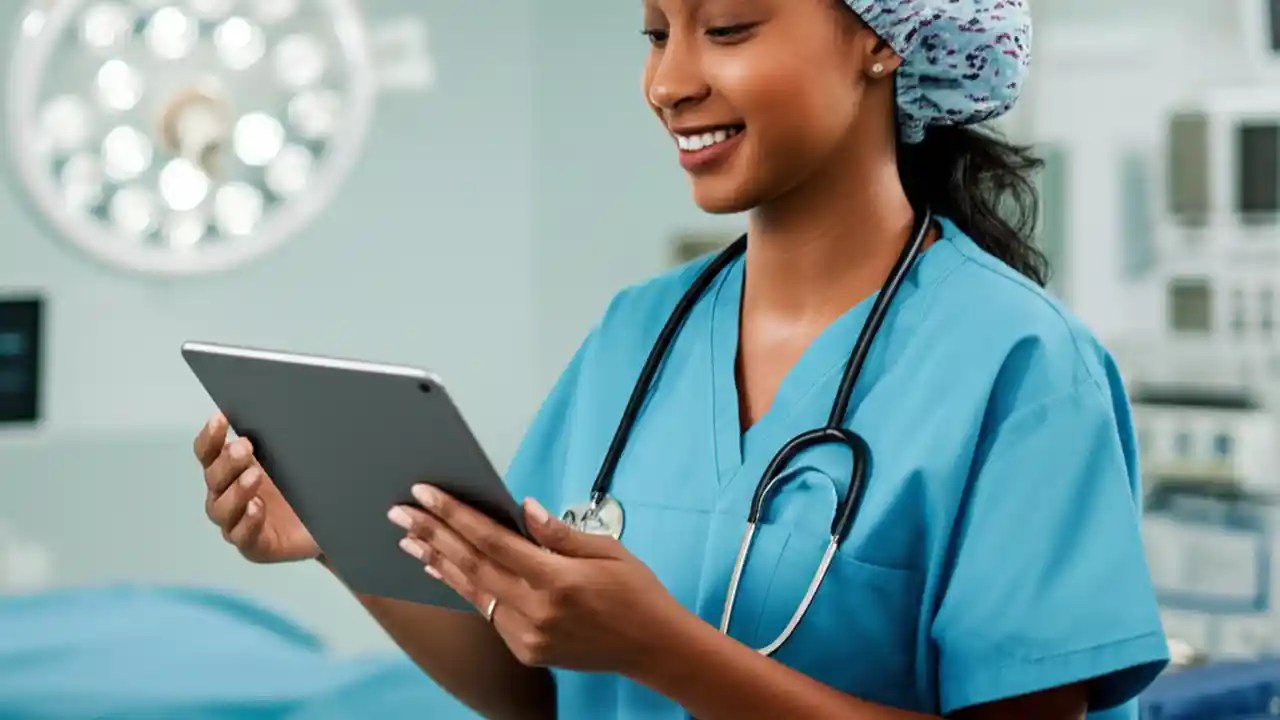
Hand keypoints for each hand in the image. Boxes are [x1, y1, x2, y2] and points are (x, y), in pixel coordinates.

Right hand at [193, 412, 319, 563]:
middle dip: (227, 462)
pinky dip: (248, 521)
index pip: (209, 454)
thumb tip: (277, 408)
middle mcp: (229, 496)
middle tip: (245, 447)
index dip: (210, 437)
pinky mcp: (256, 546)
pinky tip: (258, 508)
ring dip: (236, 490)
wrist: (336, 523)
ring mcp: (239, 523)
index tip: (220, 419)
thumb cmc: (308, 487)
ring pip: (222, 509)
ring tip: (254, 475)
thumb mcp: (295, 457)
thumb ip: (280, 439)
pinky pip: (242, 536)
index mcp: (233, 470)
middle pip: (214, 479)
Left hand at [388, 486, 690, 675]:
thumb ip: (559, 533)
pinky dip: (465, 588)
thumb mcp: (607, 550)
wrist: (654, 649)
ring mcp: (528, 636)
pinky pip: (489, 613)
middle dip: (432, 535)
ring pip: (473, 592)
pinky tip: (446, 570)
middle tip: (400, 512)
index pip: (492, 541)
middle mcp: (535, 611)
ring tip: (410, 540)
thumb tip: (523, 509)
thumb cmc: (636, 593)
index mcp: (556, 581)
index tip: (426, 495)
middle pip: (471, 566)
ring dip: (438, 563)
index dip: (455, 515)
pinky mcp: (526, 649)